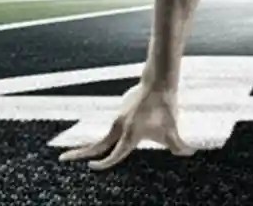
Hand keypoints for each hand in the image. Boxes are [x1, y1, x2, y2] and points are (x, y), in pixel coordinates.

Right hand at [58, 81, 195, 169]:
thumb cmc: (164, 107)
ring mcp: (118, 119)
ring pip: (102, 137)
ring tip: (74, 154)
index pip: (113, 155)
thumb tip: (190, 153)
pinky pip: (111, 129)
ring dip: (90, 147)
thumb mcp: (173, 130)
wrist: (158, 83)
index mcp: (129, 136)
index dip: (103, 164)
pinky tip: (111, 136)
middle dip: (79, 154)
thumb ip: (180, 146)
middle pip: (95, 145)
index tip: (92, 168)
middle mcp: (119, 128)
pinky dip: (105, 138)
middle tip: (62, 158)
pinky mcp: (121, 113)